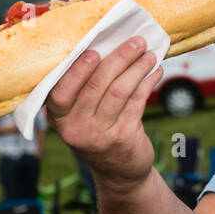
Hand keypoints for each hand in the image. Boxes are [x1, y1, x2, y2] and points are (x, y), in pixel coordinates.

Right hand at [45, 36, 162, 188]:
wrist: (117, 171)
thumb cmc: (97, 132)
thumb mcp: (79, 117)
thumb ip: (83, 89)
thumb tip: (107, 46)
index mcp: (59, 118)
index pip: (61, 92)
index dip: (77, 70)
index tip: (94, 50)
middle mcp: (76, 128)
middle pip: (97, 85)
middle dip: (119, 58)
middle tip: (136, 42)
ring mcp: (100, 135)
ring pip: (119, 91)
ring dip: (137, 68)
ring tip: (149, 54)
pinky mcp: (123, 137)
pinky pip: (137, 102)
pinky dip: (147, 83)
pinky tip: (155, 71)